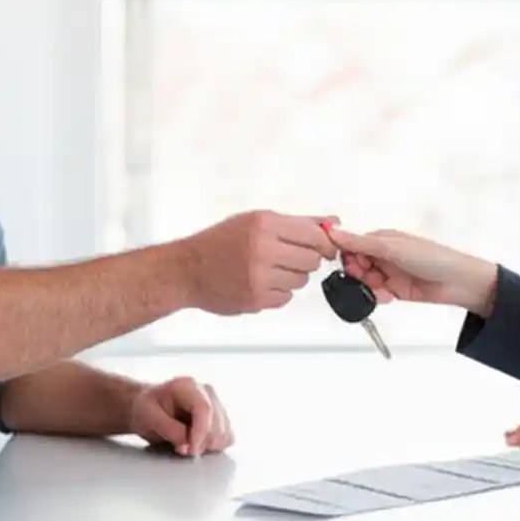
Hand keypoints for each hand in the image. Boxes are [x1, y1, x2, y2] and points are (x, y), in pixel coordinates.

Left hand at [128, 377, 233, 456]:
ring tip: (188, 446)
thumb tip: (188, 445)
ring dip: (209, 445)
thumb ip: (169, 430)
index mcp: (187, 386)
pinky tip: (198, 445)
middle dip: (203, 442)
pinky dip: (215, 446)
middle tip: (182, 450)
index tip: (191, 450)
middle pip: (218, 422)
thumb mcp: (148, 416)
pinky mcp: (218, 418)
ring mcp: (215, 404)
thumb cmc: (144, 408)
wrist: (145, 407)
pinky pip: (227, 437)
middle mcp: (205, 392)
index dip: (201, 432)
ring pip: (225, 431)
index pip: (204, 408)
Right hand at [179, 210, 338, 314]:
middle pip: (311, 260)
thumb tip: (333, 222)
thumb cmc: (219, 243)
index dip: (324, 243)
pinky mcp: (256, 299)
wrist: (187, 270)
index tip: (324, 246)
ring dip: (291, 276)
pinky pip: (285, 298)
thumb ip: (298, 222)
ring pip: (301, 280)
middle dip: (305, 259)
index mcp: (264, 225)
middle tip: (289, 256)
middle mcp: (262, 250)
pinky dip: (278, 292)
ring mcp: (259, 277)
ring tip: (270, 269)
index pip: (314, 235)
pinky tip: (260, 282)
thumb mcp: (255, 221)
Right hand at [325, 228, 498, 312]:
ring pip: (364, 282)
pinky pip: (375, 294)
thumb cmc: (434, 258)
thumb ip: (361, 243)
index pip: (352, 245)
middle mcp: (384, 255)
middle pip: (355, 265)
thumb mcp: (393, 248)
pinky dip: (377, 297)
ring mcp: (389, 273)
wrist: (459, 283)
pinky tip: (387, 296)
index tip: (347, 264)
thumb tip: (334, 231)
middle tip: (366, 278)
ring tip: (381, 289)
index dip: (346, 256)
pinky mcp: (395, 290)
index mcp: (383, 239)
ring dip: (367, 288)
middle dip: (357, 275)